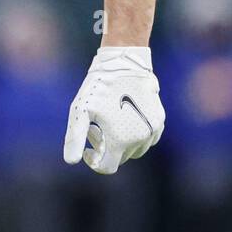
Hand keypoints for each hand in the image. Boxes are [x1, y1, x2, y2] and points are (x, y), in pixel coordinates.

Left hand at [63, 46, 164, 174]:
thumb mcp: (80, 111)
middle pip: (121, 158)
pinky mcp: (159, 121)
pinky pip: (148, 139)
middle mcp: (139, 140)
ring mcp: (152, 131)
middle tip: (96, 127)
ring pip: (135, 150)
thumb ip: (75, 138)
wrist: (124, 64)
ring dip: (123, 143)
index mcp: (119, 141)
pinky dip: (136, 135)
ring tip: (110, 122)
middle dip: (107, 148)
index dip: (94, 161)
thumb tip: (71, 162)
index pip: (108, 167)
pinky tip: (124, 117)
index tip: (87, 149)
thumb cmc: (98, 88)